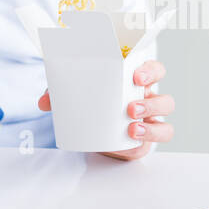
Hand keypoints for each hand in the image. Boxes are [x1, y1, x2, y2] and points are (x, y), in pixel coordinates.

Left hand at [36, 59, 174, 160]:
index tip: (135, 75)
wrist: (94, 132)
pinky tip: (133, 138)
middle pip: (165, 98)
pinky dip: (150, 137)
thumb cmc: (91, 103)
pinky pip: (159, 137)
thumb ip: (60, 94)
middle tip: (130, 107)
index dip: (151, 70)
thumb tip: (43, 102)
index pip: (154, 69)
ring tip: (131, 125)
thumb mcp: (75, 94)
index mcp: (135, 81)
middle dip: (151, 102)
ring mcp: (150, 120)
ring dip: (151, 123)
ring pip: (165, 121)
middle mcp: (148, 99)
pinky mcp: (147, 139)